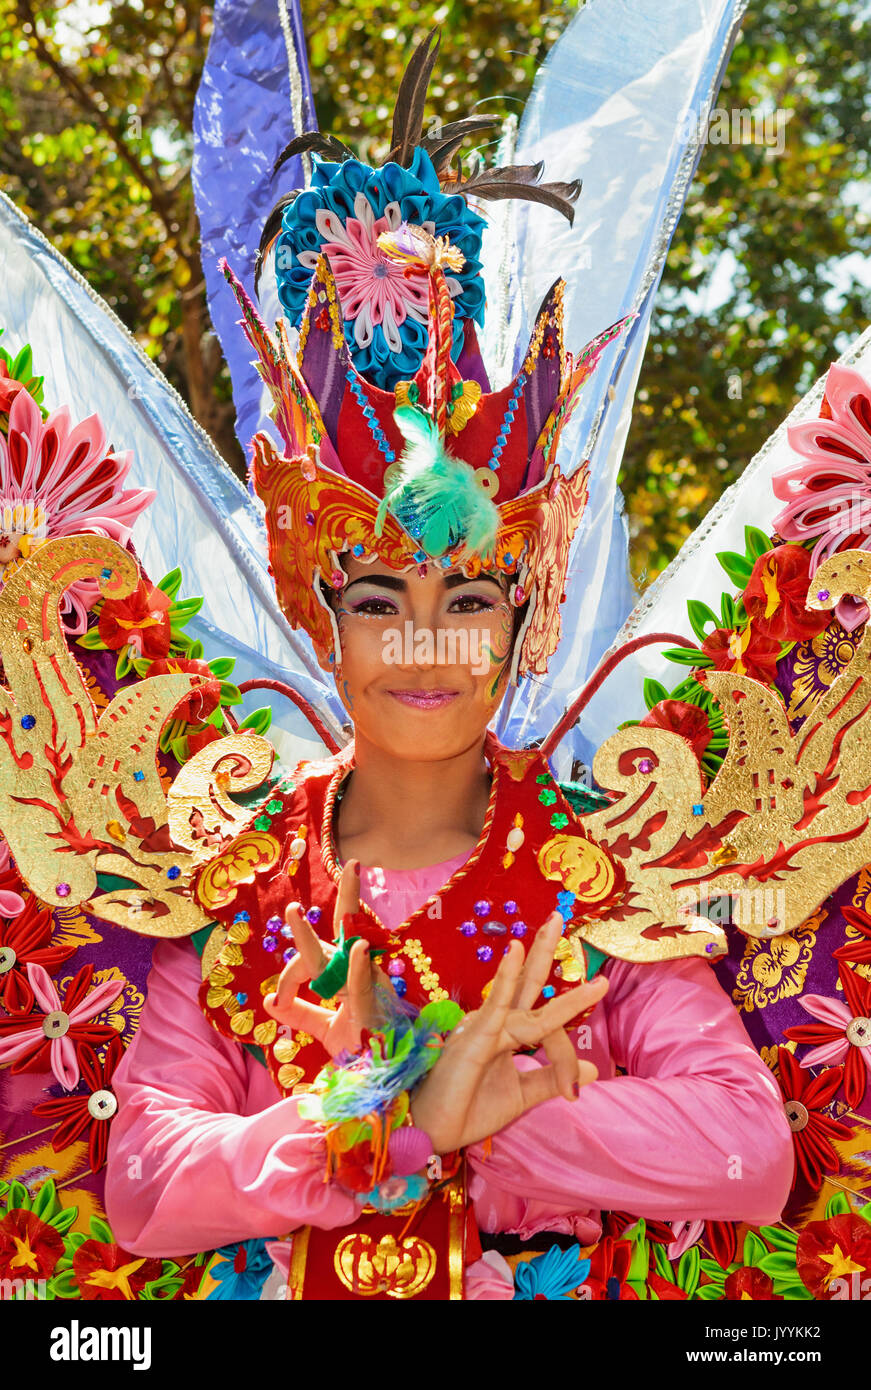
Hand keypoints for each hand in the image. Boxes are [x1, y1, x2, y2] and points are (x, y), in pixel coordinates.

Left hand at [263, 860, 385, 1058]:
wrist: (378, 1084)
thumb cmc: (358, 1051)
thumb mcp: (322, 1029)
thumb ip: (298, 1012)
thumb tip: (268, 999)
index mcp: (345, 978)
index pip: (313, 961)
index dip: (288, 977)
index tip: (278, 1001)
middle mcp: (358, 977)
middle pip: (350, 930)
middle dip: (350, 896)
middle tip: (354, 864)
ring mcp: (368, 990)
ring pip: (346, 954)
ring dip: (330, 931)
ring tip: (312, 907)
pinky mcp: (373, 1010)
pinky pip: (363, 986)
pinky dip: (359, 968)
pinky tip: (359, 947)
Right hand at [410, 911, 607, 1152]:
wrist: (434, 1133)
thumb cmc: (470, 1109)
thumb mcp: (522, 1094)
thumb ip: (552, 1077)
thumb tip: (592, 1070)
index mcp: (506, 1032)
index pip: (547, 1025)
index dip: (567, 1055)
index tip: (577, 1086)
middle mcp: (496, 1022)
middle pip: (528, 980)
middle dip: (545, 949)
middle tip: (560, 915)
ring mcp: (484, 1026)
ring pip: (522, 990)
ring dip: (539, 955)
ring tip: (555, 924)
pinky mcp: (473, 1036)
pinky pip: (496, 1003)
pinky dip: (507, 976)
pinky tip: (516, 951)